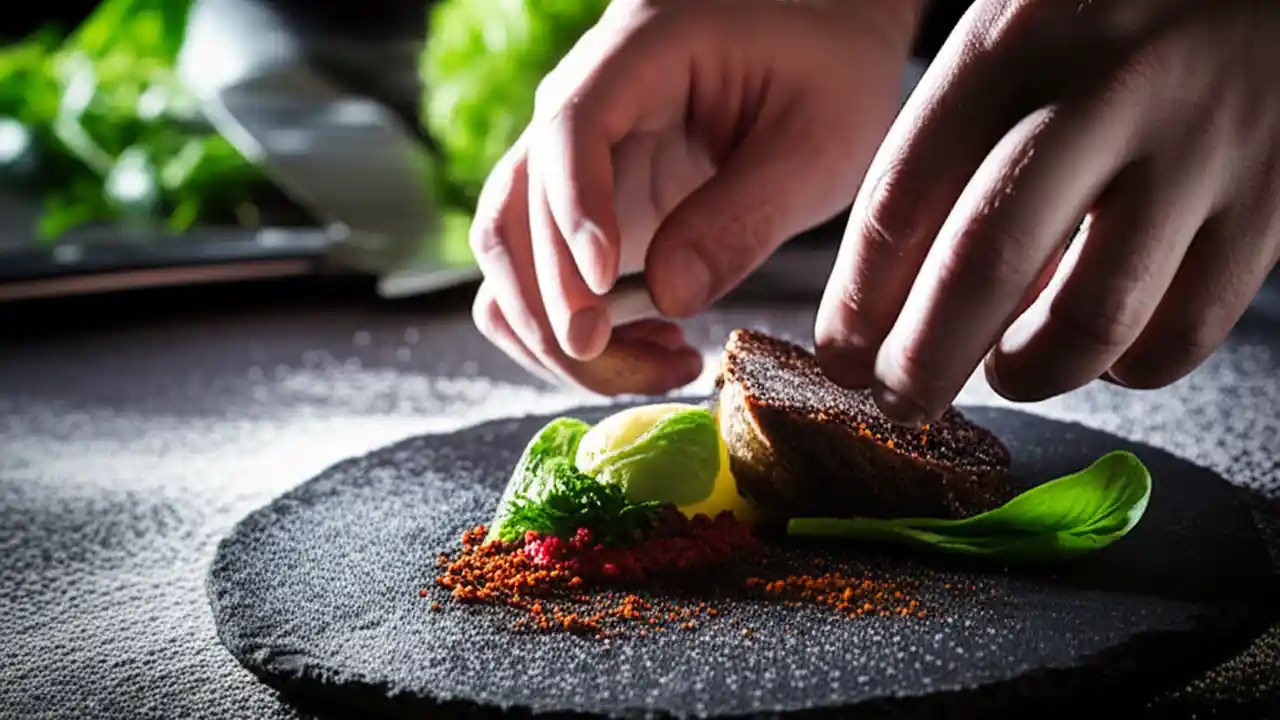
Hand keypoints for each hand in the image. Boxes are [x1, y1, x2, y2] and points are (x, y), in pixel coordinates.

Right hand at [472, 0, 922, 393]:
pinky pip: (541, 282)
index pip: (569, 131)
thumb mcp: (818, 142)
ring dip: (558, 333)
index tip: (604, 286)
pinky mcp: (586, 214)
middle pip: (513, 212)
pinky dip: (573, 332)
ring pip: (512, 260)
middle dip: (557, 305)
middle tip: (640, 364)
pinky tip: (652, 348)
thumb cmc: (831, 74)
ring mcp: (574, 167)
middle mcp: (581, 108)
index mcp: (637, 56)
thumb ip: (746, 215)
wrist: (828, 50)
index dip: (573, 211)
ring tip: (662, 363)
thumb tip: (668, 297)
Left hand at [816, 0, 1279, 423]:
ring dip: (1028, 374)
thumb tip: (896, 298)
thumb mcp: (1019, 33)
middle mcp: (1109, 89)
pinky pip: (1184, 331)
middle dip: (922, 363)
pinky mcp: (1273, 201)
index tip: (841, 357)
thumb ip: (958, 141)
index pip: (902, 197)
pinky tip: (1101, 349)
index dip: (858, 302)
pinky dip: (1126, 368)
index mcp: (1016, 39)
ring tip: (1006, 372)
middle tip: (899, 402)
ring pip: (1090, 319)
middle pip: (983, 267)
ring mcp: (1202, 147)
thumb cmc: (1119, 9)